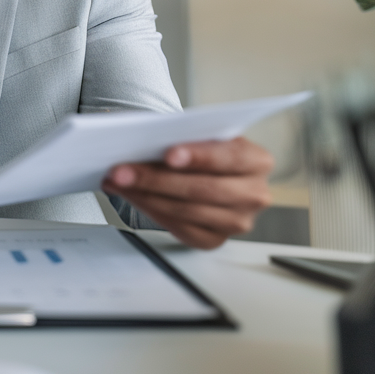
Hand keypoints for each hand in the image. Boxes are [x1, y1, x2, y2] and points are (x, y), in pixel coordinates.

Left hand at [101, 137, 273, 248]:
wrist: (202, 170)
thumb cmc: (200, 148)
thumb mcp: (199, 134)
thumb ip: (180, 134)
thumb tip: (138, 138)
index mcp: (257, 161)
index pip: (229, 157)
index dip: (198, 156)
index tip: (169, 153)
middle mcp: (254, 194)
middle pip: (202, 189)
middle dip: (156, 179)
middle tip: (122, 170)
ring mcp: (237, 221)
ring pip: (187, 211)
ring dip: (146, 195)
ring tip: (117, 181)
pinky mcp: (215, 239)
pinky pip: (179, 228)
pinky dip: (150, 210)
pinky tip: (132, 196)